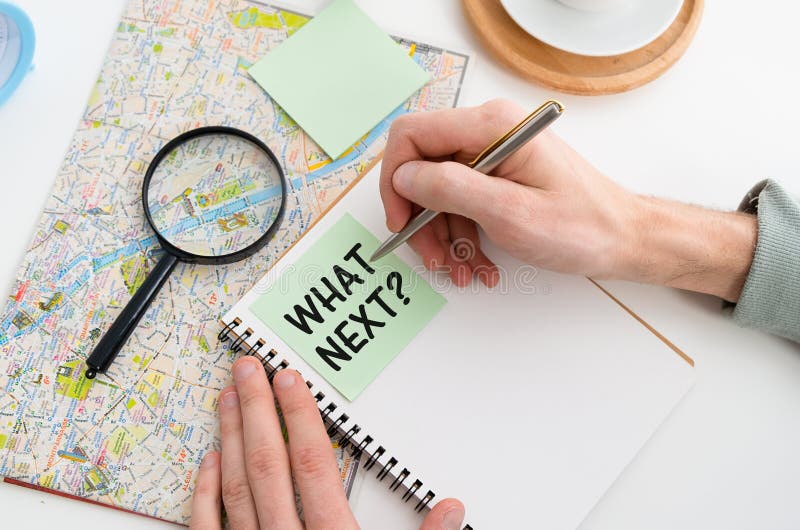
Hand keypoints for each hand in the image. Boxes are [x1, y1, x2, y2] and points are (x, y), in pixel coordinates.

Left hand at [189, 356, 464, 529]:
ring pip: (236, 488)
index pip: (313, 464)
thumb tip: (450, 509)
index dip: (300, 416)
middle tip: (248, 368)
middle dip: (257, 412)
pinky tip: (207, 461)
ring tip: (227, 398)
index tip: (288, 380)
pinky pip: (210, 528)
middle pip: (269, 465)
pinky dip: (205, 493)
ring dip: (230, 438)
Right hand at [380, 99, 755, 300]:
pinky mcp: (501, 175)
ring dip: (442, 235)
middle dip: (421, 218)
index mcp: (492, 127)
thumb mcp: (510, 212)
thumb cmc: (582, 227)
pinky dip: (462, 235)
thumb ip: (451, 188)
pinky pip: (463, 202)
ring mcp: (495, 154)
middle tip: (432, 256)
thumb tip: (404, 177)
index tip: (401, 220)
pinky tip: (477, 262)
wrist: (623, 240)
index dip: (396, 179)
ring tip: (461, 269)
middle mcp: (490, 132)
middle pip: (423, 168)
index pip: (412, 135)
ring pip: (440, 191)